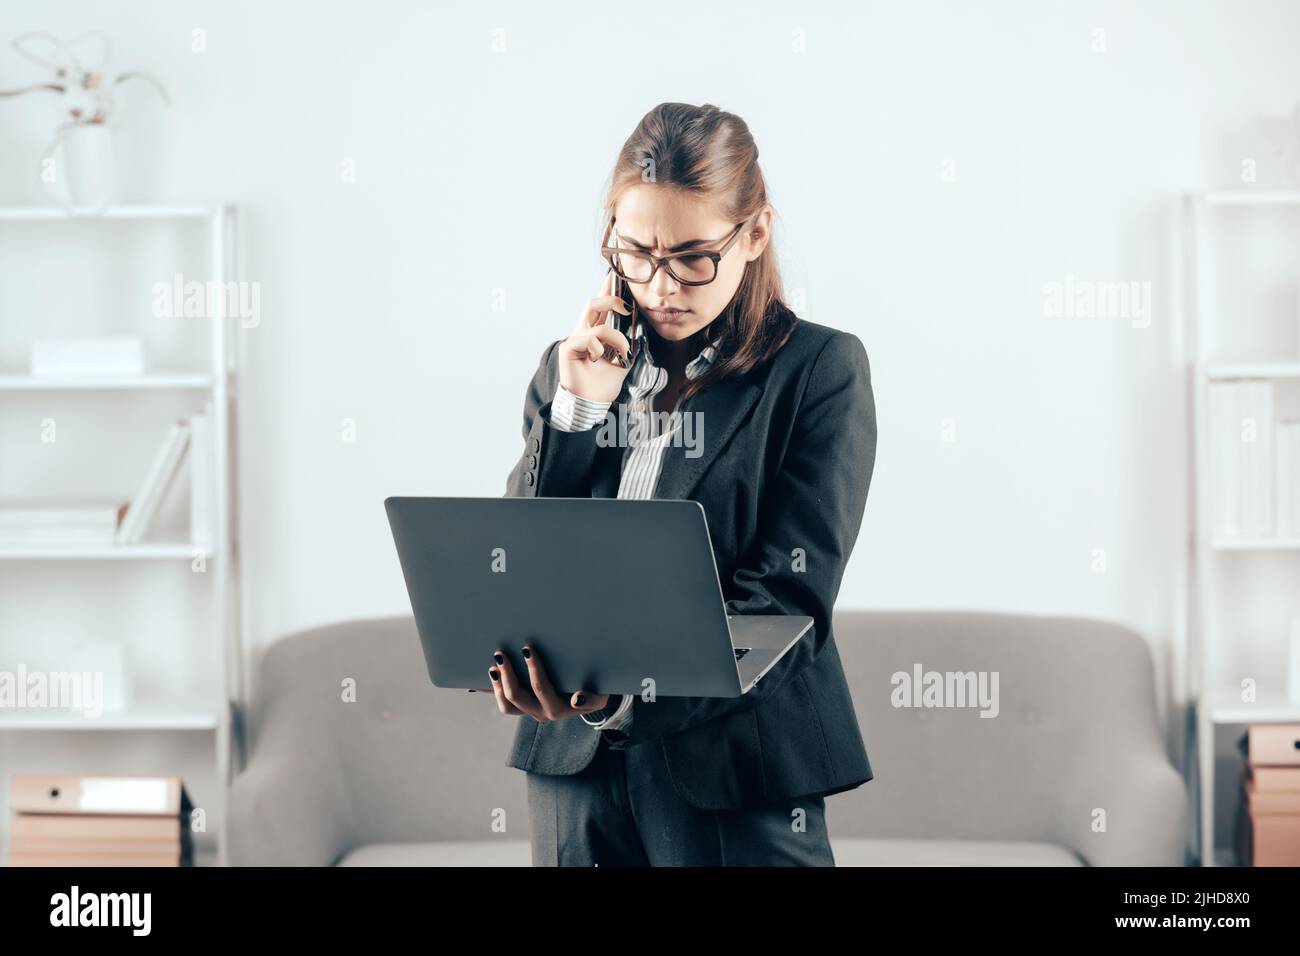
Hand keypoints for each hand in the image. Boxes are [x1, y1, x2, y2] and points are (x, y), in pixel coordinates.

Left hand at [476, 644, 610, 720]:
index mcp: (558, 708)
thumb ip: (591, 698)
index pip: (541, 688)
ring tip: (493, 666)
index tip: (527, 650)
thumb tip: (577, 699)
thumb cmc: (597, 691)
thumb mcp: (599, 695)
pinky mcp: (524, 707)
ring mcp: (530, 711)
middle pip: (517, 697)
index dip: (533, 670)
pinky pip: (504, 702)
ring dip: (496, 686)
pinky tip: (476, 683)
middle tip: (501, 654)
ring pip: (507, 705)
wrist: (593, 700)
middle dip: (508, 675)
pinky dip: (490, 692)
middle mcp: (541, 713)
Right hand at [556, 269, 633, 403]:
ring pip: (596, 322)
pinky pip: (588, 338)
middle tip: (627, 308)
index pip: (601, 306)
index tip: (615, 273)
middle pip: (593, 303)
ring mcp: (575, 339)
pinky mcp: (568, 348)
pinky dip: (599, 348)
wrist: (592, 403)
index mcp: (596, 333)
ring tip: (622, 352)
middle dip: (611, 298)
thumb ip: (628, 345)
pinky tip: (599, 359)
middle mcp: (584, 332)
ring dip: (615, 336)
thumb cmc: (604, 384)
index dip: (607, 288)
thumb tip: (639, 332)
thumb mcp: (623, 361)